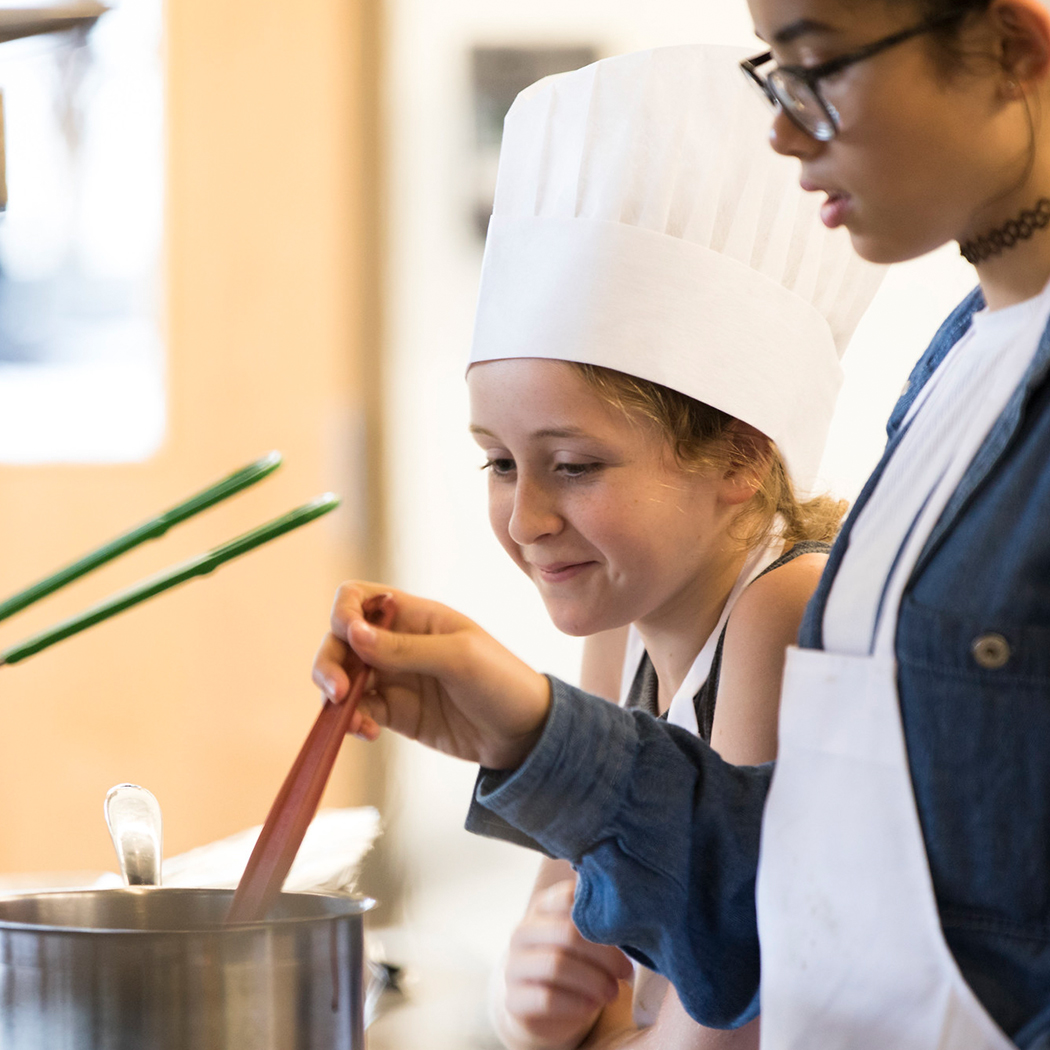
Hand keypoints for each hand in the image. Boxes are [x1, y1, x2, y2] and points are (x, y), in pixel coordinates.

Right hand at [312, 581, 551, 768]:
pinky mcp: (396, 712)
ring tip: (354, 722)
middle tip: (337, 693)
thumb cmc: (502, 682)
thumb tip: (352, 633)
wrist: (527, 734)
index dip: (343, 614)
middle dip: (329, 663)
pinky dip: (353, 721)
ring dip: (336, 698)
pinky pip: (359, 711)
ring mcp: (395, 678)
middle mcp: (397, 642)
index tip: (349, 638)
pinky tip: (368, 732)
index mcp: (414, 615)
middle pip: (340, 641)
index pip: (357, 599)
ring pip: (343, 679)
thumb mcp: (458, 659)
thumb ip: (404, 648)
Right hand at [495, 880, 633, 1049]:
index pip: (568, 896)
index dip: (600, 915)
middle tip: (625, 971)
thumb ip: (598, 926)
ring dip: (593, 981)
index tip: (626, 934)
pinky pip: (546, 999)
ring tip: (613, 992)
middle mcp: (523, 932)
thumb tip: (634, 925)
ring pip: (556, 966)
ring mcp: (514, 965)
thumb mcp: (583, 939)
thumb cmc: (573, 962)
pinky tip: (592, 1006)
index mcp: (543, 908)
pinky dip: (576, 1004)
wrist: (542, 1004)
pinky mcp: (514, 999)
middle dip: (603, 954)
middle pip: (567, 933)